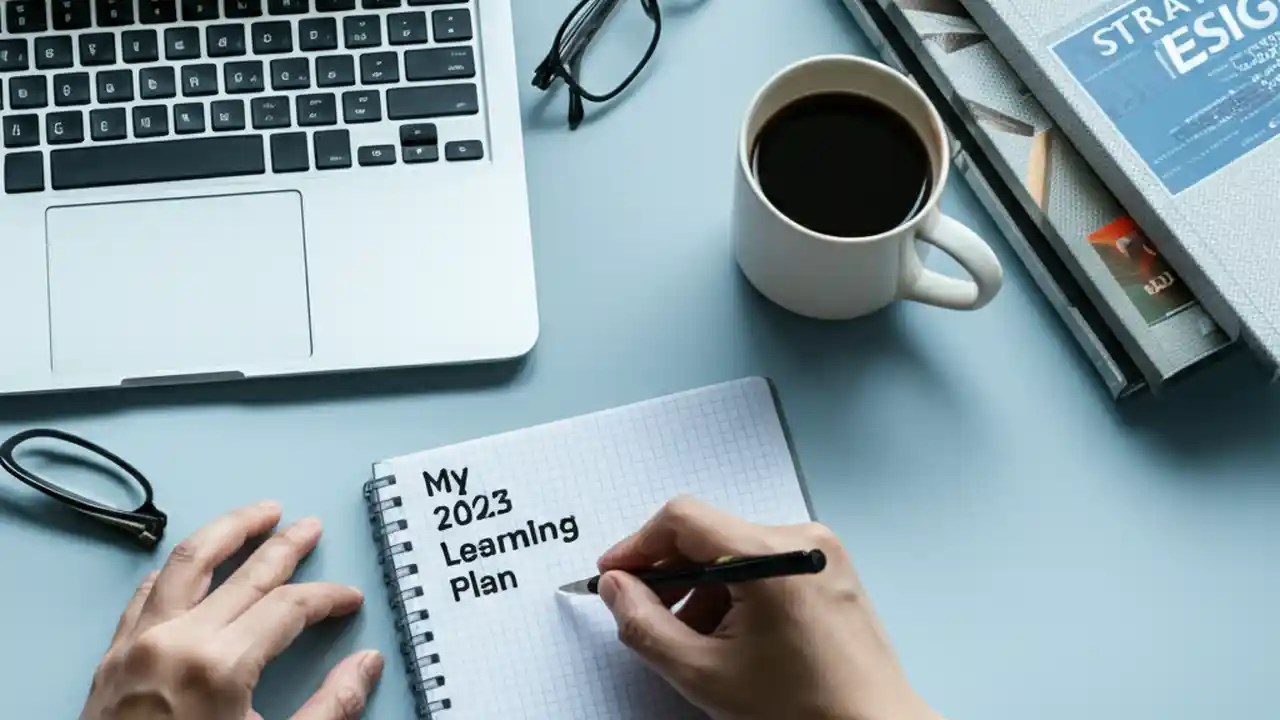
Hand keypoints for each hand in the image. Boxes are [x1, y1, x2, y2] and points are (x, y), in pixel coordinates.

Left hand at [80, 501, 382, 719]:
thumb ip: (329, 709)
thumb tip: (367, 665)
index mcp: (220, 666)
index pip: (290, 607)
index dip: (327, 598)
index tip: (348, 599)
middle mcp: (176, 642)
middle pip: (245, 574)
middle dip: (285, 547)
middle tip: (310, 529)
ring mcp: (138, 645)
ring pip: (188, 563)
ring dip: (227, 531)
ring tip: (256, 513)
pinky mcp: (111, 658)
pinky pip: (146, 594)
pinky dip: (175, 570)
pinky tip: (191, 562)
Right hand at [597, 497, 940, 719]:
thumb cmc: (804, 709)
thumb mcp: (703, 673)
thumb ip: (644, 625)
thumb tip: (616, 588)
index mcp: (772, 556)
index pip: (683, 519)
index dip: (638, 545)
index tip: (615, 575)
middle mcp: (801, 539)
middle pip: (709, 534)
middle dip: (670, 575)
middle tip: (645, 615)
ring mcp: (821, 551)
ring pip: (735, 552)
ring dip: (701, 588)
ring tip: (693, 640)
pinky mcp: (829, 567)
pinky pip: (765, 563)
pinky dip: (735, 591)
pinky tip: (729, 636)